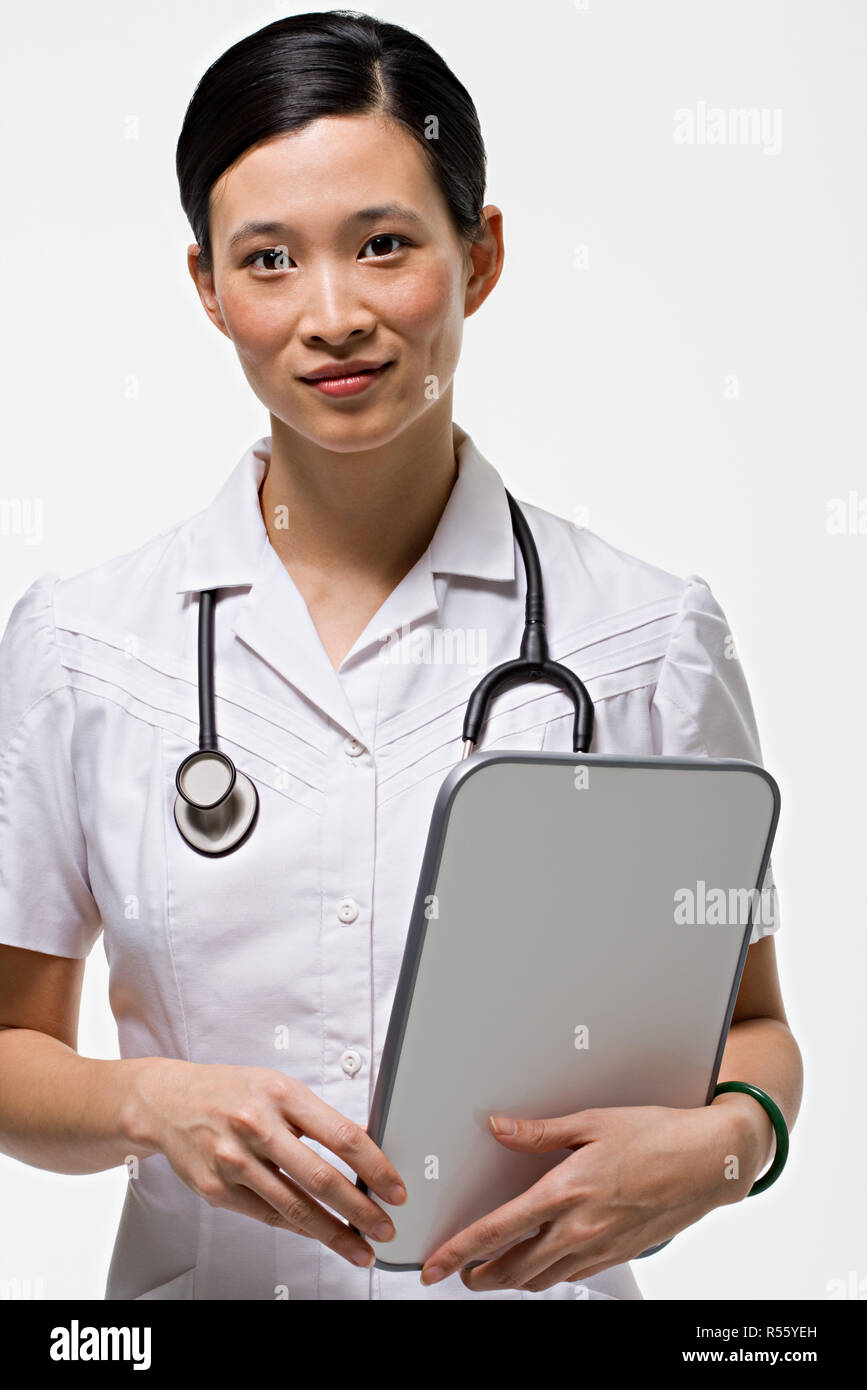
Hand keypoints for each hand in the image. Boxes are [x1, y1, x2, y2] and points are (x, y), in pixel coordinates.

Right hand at [124, 1058, 406, 1269]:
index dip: (375, 1167)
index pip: (342, 1135)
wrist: (168, 1101)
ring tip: (359, 1248)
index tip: (395, 1189)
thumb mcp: (278, 1087)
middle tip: (385, 1228)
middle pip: (321, 1178)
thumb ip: (314, 1117)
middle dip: (361, 1210)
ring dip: (334, 1233)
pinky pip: (268, 1215)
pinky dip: (299, 1228)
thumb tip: (362, 1151)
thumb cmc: (231, 1092)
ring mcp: (235, 1160)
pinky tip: (320, 1235)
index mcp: (282, 1095)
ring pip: (295, 1207)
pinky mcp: (217, 1188)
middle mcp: (258, 1126)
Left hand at [419, 1099, 764, 1291]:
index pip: (497, 1232)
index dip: (459, 1251)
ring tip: (494, 1271)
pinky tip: (543, 1262)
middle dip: (480, 1274)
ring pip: (542, 1279)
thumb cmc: (657, 1135)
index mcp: (566, 1193)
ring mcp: (602, 1247)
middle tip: (460, 1271)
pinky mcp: (620, 1254)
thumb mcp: (592, 1122)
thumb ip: (538, 1132)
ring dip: (512, 1279)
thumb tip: (497, 1128)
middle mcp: (581, 1229)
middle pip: (514, 1270)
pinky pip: (573, 1276)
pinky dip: (548, 1275)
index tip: (435, 1264)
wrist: (710, 1162)